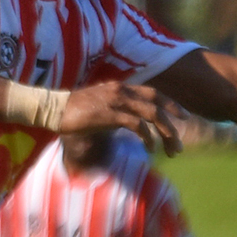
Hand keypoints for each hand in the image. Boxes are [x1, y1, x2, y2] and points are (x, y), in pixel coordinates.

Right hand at [60, 83, 184, 154]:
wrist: (53, 109)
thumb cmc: (75, 111)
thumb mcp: (101, 107)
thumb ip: (118, 112)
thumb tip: (131, 125)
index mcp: (121, 88)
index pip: (153, 93)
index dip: (170, 104)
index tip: (183, 116)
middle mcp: (122, 91)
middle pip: (157, 103)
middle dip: (173, 122)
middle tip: (180, 143)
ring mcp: (116, 101)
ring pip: (151, 114)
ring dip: (165, 132)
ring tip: (171, 149)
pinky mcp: (109, 114)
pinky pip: (136, 125)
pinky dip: (147, 137)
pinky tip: (150, 148)